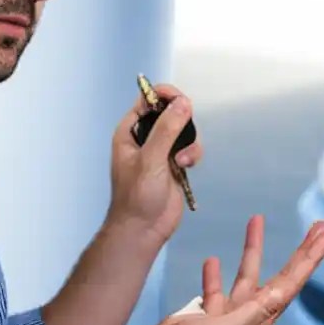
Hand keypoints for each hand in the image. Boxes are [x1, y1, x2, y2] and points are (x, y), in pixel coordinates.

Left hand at [104, 83, 202, 243]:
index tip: (181, 100)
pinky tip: (186, 168)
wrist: (143, 229)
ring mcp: (161, 152)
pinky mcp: (174, 165)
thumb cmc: (136, 196)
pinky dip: (193, 155)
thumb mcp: (150, 159)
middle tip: (185, 131)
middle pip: (170, 112)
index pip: (147, 100)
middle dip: (182, 121)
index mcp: (130, 132)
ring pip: (184, 131)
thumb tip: (183, 103)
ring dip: (190, 142)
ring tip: (183, 160)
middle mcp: (145, 138)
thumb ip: (167, 129)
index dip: (164, 95)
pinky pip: (190, 148)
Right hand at [142, 216, 323, 324]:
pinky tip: (214, 261)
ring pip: (246, 274)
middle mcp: (251, 315)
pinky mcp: (209, 313)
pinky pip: (216, 287)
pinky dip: (216, 274)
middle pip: (281, 276)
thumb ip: (253, 311)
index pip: (292, 283)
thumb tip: (282, 291)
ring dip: (252, 248)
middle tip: (318, 227)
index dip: (310, 258)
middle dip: (300, 251)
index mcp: (260, 320)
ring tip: (256, 220)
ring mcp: (230, 313)